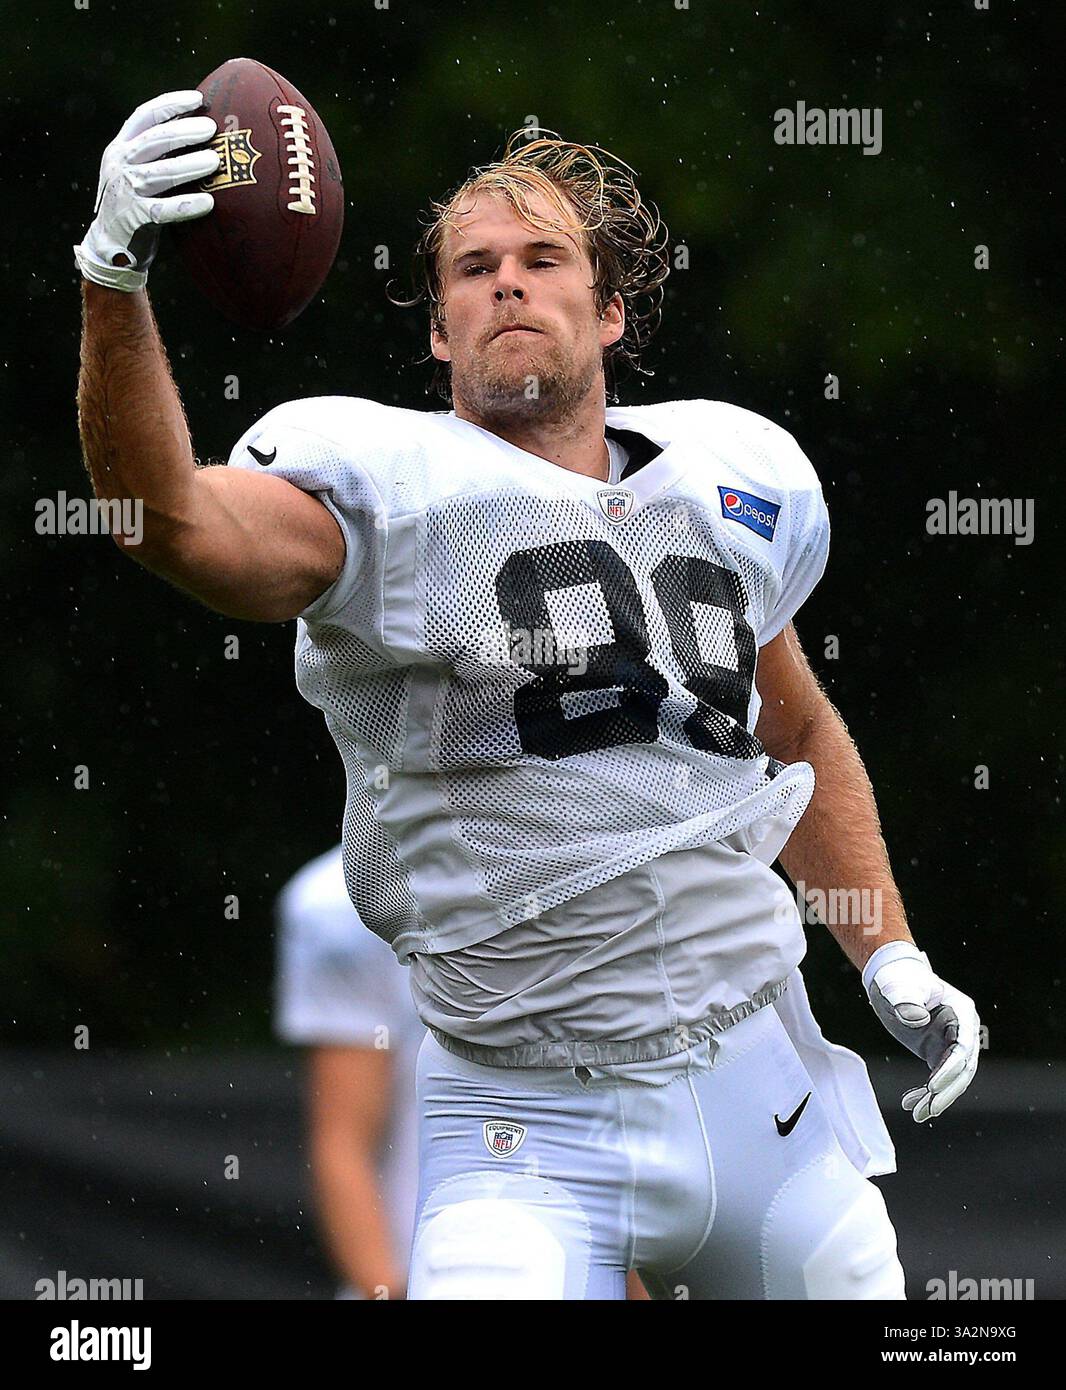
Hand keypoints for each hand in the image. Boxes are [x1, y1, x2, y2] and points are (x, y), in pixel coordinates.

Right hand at [73, 90, 221, 291]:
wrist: (110, 245)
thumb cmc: (137, 202)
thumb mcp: (139, 171)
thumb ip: (160, 154)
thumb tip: (201, 131)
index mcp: (120, 147)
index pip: (144, 117)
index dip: (170, 105)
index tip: (197, 99)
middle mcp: (119, 164)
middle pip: (153, 141)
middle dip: (183, 132)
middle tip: (211, 128)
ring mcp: (124, 191)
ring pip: (159, 173)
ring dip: (188, 165)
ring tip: (215, 161)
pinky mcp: (133, 218)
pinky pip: (163, 210)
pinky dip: (186, 205)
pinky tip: (208, 202)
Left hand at [862, 941, 979, 1122]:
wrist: (890, 975)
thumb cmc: (897, 976)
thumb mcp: (900, 986)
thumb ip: (907, 999)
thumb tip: (916, 1017)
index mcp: (961, 1013)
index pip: (962, 1048)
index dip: (949, 1069)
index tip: (933, 1086)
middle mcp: (962, 1030)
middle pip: (962, 1069)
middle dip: (946, 1092)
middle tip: (928, 1110)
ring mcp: (950, 1042)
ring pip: (951, 1078)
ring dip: (936, 1098)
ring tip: (916, 1113)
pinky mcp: (937, 1051)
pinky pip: (937, 1077)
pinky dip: (925, 1092)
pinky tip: (910, 1102)